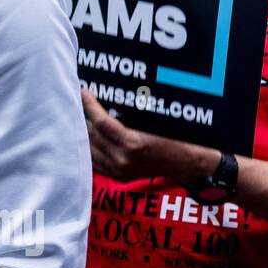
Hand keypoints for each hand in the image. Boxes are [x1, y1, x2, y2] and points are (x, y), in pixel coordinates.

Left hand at [81, 87, 218, 180]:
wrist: (189, 163)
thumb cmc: (175, 137)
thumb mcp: (154, 121)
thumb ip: (127, 113)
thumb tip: (105, 97)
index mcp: (132, 144)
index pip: (101, 122)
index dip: (89, 105)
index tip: (82, 91)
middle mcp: (122, 160)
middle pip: (92, 134)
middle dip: (83, 116)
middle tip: (78, 101)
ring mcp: (119, 170)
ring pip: (89, 148)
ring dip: (83, 131)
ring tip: (80, 115)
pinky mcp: (118, 176)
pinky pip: (94, 160)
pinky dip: (89, 146)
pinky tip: (87, 134)